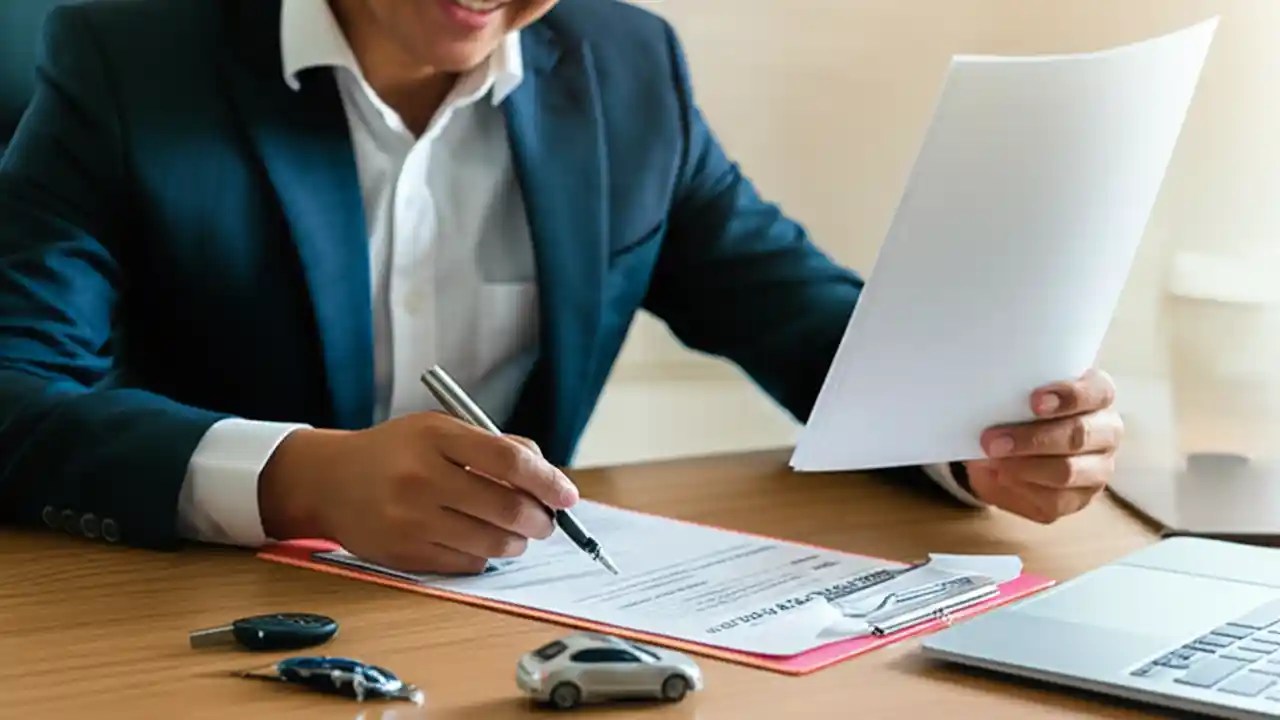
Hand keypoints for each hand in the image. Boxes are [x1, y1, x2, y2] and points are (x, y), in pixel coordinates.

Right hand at [258, 413, 578, 573]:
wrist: (330, 481)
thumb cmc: (398, 452)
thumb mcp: (439, 430)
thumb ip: (494, 446)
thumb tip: (549, 478)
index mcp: (435, 437)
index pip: (509, 460)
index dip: (548, 480)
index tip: (568, 495)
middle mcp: (421, 477)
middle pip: (507, 507)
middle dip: (541, 519)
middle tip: (547, 520)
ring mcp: (410, 519)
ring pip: (492, 542)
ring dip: (518, 541)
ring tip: (518, 533)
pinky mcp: (404, 554)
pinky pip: (467, 563)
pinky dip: (486, 556)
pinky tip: (481, 542)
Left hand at [963, 369, 1122, 523]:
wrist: (1004, 451)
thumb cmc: (1016, 412)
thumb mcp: (1013, 397)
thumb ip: (1010, 396)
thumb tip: (987, 405)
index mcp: (1098, 396)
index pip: (1098, 392)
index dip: (1068, 396)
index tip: (1033, 401)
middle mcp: (1106, 432)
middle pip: (1080, 435)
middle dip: (1032, 438)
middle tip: (992, 439)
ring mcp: (1098, 469)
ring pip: (1069, 471)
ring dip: (1024, 466)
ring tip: (993, 459)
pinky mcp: (1079, 499)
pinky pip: (1055, 500)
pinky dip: (1023, 487)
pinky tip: (1003, 477)